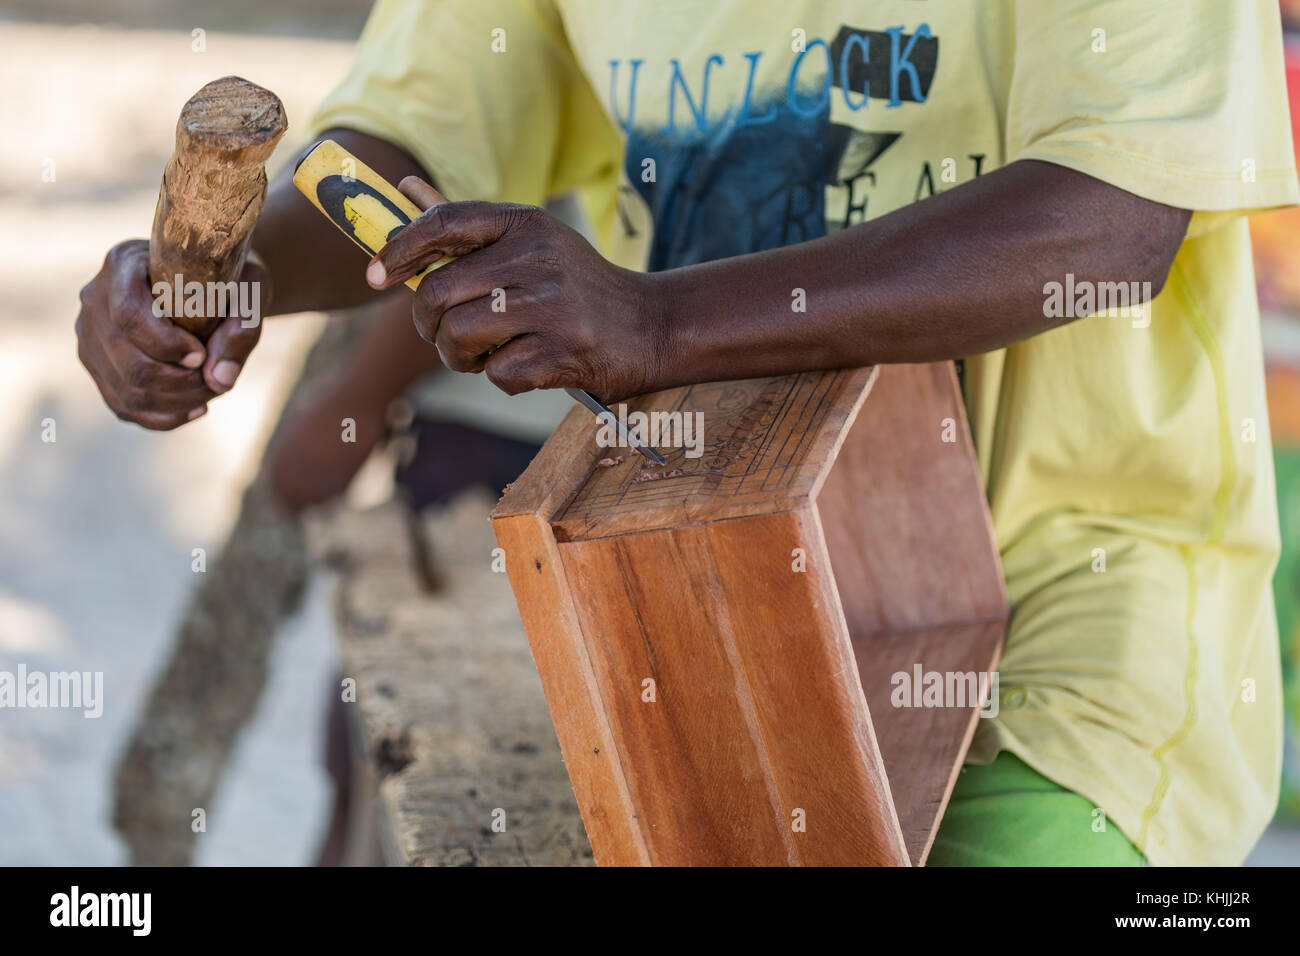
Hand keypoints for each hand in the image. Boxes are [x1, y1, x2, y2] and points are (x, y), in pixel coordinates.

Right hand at [75, 240, 266, 428]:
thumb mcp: (247, 289)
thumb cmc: (229, 279)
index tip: (201, 355)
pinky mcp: (98, 365)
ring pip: (127, 390)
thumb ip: (241, 327)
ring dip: (177, 403)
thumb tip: (220, 379)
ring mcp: (90, 334)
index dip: (166, 345)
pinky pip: (124, 406)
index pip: (128, 314)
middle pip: (129, 362)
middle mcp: (96, 298)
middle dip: (180, 383)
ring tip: (211, 391)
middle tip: (215, 378)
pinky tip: (196, 408)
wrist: (209, 281)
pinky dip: (163, 416)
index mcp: (123, 264)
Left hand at [365, 178, 666, 402]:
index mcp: (525, 223)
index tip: (375, 275)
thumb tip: (403, 189)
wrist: (650, 326)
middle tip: (442, 334)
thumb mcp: (532, 243)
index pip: (443, 223)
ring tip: (482, 355)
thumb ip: (468, 228)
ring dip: (459, 356)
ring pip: (460, 335)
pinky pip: (498, 373)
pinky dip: (502, 378)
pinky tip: (527, 366)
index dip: (398, 249)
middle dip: (427, 323)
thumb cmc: (575, 287)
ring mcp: (553, 306)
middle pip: (439, 291)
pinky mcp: (565, 352)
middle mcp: (538, 258)